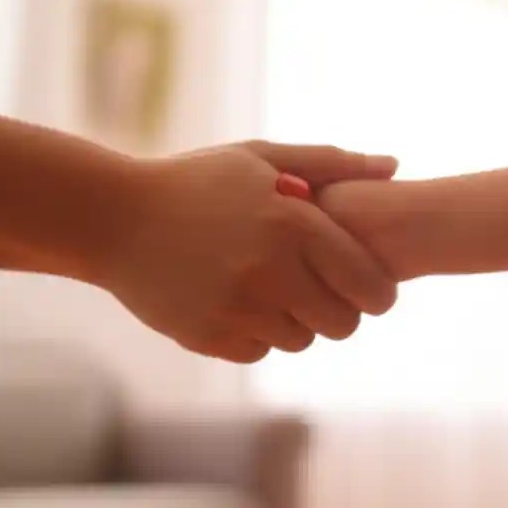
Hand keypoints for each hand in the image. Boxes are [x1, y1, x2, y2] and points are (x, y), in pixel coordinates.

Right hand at [96, 141, 399, 362]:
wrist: (111, 218)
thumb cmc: (196, 182)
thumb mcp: (260, 158)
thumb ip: (331, 163)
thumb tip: (395, 166)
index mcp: (292, 223)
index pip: (369, 284)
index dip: (378, 292)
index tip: (370, 289)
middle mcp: (269, 269)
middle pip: (342, 324)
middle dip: (340, 310)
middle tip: (322, 291)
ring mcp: (237, 307)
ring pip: (302, 340)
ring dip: (296, 321)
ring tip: (273, 288)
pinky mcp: (208, 335)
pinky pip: (259, 350)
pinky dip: (256, 333)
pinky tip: (237, 300)